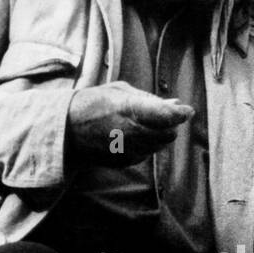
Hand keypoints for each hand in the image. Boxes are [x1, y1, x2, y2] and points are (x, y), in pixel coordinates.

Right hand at [67, 82, 193, 165]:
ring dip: (158, 135)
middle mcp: (133, 133)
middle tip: (159, 115)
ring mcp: (130, 150)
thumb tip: (175, 104)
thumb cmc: (92, 103)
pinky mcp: (125, 161)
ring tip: (140, 124)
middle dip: (169, 124)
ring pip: (159, 145)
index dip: (181, 113)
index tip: (187, 111)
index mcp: (132, 110)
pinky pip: (146, 154)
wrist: (66, 129)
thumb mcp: (120, 91)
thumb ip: (149, 99)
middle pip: (169, 133)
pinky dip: (146, 145)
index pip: (169, 116)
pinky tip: (131, 136)